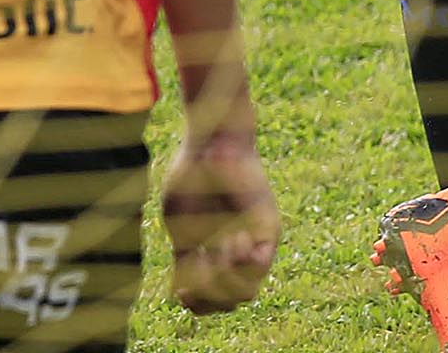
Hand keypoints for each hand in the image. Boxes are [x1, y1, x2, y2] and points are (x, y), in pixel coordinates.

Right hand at [161, 132, 277, 314]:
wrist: (209, 143)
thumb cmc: (189, 176)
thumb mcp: (178, 225)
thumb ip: (184, 260)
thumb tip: (183, 295)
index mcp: (212, 254)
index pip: (211, 301)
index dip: (196, 304)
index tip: (181, 289)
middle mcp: (236, 255)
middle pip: (227, 304)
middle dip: (208, 292)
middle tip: (199, 262)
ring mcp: (255, 244)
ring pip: (245, 293)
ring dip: (225, 277)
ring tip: (219, 248)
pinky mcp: (269, 229)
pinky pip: (261, 266)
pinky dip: (243, 262)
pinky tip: (233, 239)